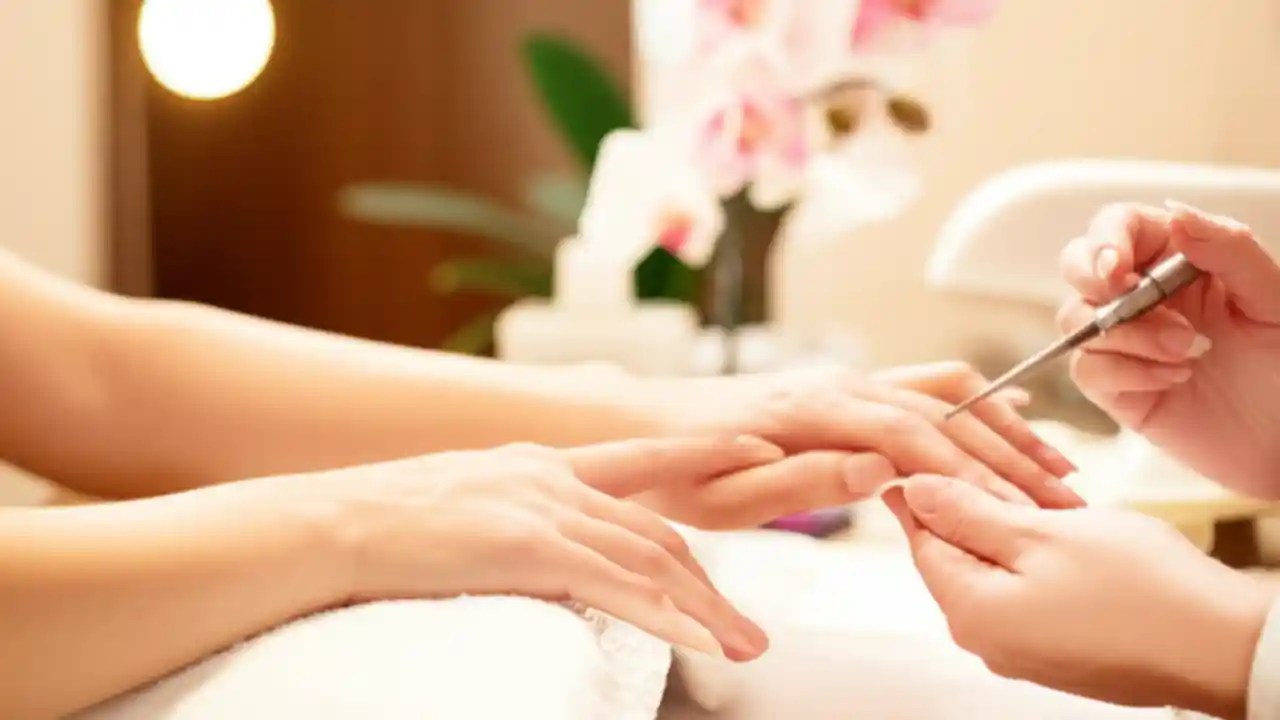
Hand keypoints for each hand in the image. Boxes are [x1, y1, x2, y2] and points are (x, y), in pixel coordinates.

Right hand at [274, 437, 776, 659]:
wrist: (330, 522)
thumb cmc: (381, 520)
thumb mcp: (463, 499)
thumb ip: (511, 513)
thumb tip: (535, 545)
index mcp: (540, 463)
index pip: (644, 461)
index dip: (706, 456)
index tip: (757, 457)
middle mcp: (553, 478)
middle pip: (657, 532)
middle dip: (711, 586)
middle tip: (749, 632)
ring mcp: (543, 509)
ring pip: (649, 560)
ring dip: (702, 611)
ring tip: (741, 650)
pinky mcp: (528, 546)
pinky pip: (615, 587)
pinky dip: (663, 618)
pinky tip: (696, 643)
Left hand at [643, 361, 1081, 519]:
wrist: (644, 423)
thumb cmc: (679, 467)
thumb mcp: (727, 495)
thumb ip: (804, 479)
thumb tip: (879, 469)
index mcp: (814, 413)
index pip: (915, 440)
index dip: (974, 474)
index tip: (1022, 509)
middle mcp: (839, 386)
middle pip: (946, 411)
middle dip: (1010, 453)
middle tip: (1065, 495)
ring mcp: (845, 383)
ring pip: (945, 394)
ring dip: (1003, 427)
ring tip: (1056, 463)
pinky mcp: (845, 392)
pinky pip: (923, 388)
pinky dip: (974, 405)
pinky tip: (1008, 417)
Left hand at [882, 476, 1275, 717]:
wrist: (1222, 646)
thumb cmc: (1141, 591)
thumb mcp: (1042, 533)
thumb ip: (968, 512)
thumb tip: (912, 490)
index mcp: (970, 612)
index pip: (921, 537)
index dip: (925, 487)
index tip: (931, 451)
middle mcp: (987, 641)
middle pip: (954, 555)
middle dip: (972, 506)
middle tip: (997, 466)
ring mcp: (1022, 649)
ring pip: (993, 570)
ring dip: (1009, 529)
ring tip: (1039, 495)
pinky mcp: (1056, 649)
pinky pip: (1025, 592)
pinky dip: (1036, 558)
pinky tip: (1063, 532)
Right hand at [1059, 201, 1279, 493]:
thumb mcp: (1273, 297)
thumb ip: (1229, 248)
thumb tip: (1177, 213)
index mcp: (1177, 260)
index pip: (1119, 225)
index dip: (1106, 238)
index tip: (1118, 265)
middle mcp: (1143, 296)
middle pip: (1076, 264)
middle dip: (1091, 278)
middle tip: (1125, 295)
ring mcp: (1124, 341)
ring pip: (1077, 318)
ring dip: (1130, 334)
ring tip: (1187, 352)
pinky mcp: (1115, 386)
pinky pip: (1087, 369)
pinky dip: (1128, 372)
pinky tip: (1173, 378)